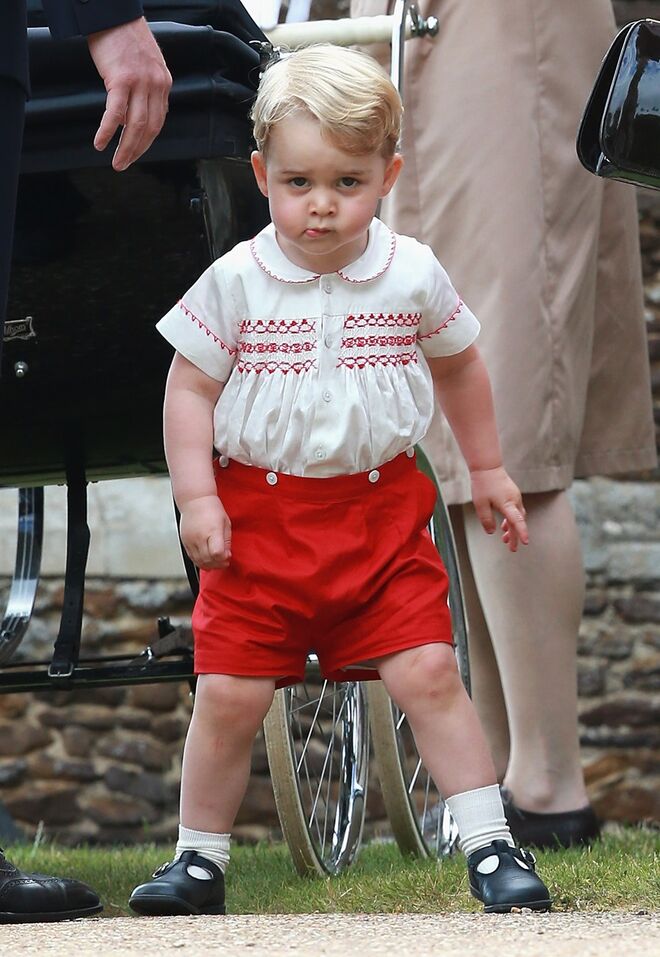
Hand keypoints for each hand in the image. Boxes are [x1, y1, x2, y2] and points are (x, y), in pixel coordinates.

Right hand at [87, 17, 171, 170]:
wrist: (114, 14)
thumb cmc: (124, 38)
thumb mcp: (144, 66)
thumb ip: (144, 90)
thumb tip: (132, 117)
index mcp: (163, 83)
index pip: (158, 122)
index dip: (147, 142)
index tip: (137, 154)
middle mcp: (156, 85)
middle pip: (149, 129)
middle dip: (137, 151)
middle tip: (124, 165)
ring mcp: (140, 83)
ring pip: (135, 126)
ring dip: (126, 148)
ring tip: (116, 162)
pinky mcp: (121, 79)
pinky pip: (115, 113)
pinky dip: (108, 132)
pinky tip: (100, 143)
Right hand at [179, 496, 231, 569]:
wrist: (194, 500)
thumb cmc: (212, 509)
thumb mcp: (225, 523)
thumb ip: (227, 541)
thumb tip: (226, 556)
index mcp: (213, 530)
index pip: (217, 553)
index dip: (224, 558)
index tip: (228, 556)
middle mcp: (199, 536)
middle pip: (208, 559)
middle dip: (218, 564)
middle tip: (224, 562)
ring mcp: (190, 540)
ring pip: (199, 561)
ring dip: (209, 565)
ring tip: (216, 562)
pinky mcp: (184, 541)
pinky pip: (192, 557)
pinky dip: (200, 562)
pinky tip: (206, 560)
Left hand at [470, 466, 528, 551]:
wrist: (487, 467)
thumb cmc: (483, 485)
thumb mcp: (480, 504)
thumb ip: (486, 520)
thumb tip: (492, 532)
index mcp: (508, 503)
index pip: (517, 521)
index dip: (522, 533)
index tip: (526, 542)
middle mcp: (515, 501)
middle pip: (518, 522)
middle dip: (515, 536)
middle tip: (512, 549)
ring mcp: (515, 497)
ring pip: (517, 517)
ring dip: (512, 529)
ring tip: (506, 539)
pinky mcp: (513, 495)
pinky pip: (515, 511)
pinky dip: (511, 520)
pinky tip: (504, 526)